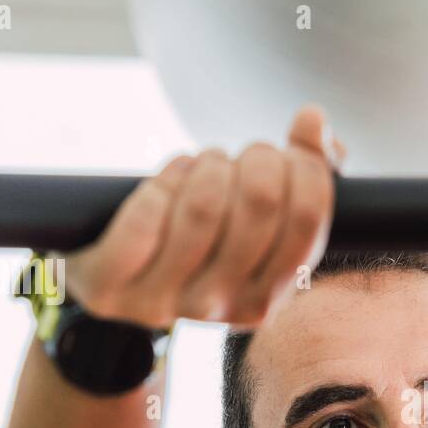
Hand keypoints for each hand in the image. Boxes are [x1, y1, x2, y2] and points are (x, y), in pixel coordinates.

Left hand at [62, 104, 344, 329]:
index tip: (288, 156)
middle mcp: (223, 308)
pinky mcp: (114, 287)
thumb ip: (308, 168)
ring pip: (204, 205)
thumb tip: (313, 119)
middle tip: (241, 159)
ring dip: (205, 165)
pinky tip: (167, 183)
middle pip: (261, 201)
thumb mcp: (259, 221)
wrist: (119, 283)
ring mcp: (167, 301)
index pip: (308, 217)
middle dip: (255, 157)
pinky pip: (146, 218)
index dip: (304, 166)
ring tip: (203, 168)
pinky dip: (161, 182)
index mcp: (269, 298)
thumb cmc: (203, 239)